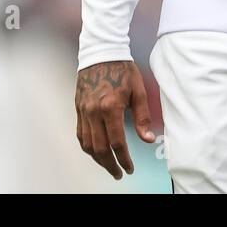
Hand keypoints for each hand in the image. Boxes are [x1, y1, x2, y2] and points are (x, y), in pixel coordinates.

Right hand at [75, 61, 155, 178]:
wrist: (101, 52)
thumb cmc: (122, 69)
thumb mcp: (139, 90)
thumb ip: (142, 117)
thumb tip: (148, 139)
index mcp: (111, 107)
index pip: (117, 142)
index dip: (124, 159)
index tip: (129, 168)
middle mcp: (94, 111)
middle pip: (100, 148)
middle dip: (110, 164)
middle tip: (119, 173)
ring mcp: (84, 111)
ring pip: (87, 144)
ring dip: (98, 159)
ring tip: (109, 166)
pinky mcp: (78, 109)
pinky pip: (80, 134)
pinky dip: (87, 146)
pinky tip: (95, 151)